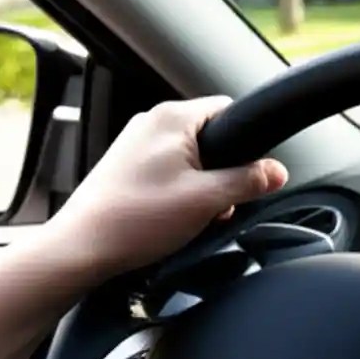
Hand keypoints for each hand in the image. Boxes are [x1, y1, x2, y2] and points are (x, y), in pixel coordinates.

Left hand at [42, 96, 287, 278]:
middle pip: (210, 137)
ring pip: (189, 157)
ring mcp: (135, 143)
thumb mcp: (207, 200)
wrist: (82, 248)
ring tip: (190, 215)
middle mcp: (152, 121)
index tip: (250, 173)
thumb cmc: (136, 219)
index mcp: (173, 117)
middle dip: (222, 171)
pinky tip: (169, 218)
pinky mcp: (125, 165)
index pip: (229, 110)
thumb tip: (277, 171)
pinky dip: (178, 191)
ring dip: (201, 185)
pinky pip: (167, 170)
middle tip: (217, 203)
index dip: (247, 142)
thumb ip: (248, 181)